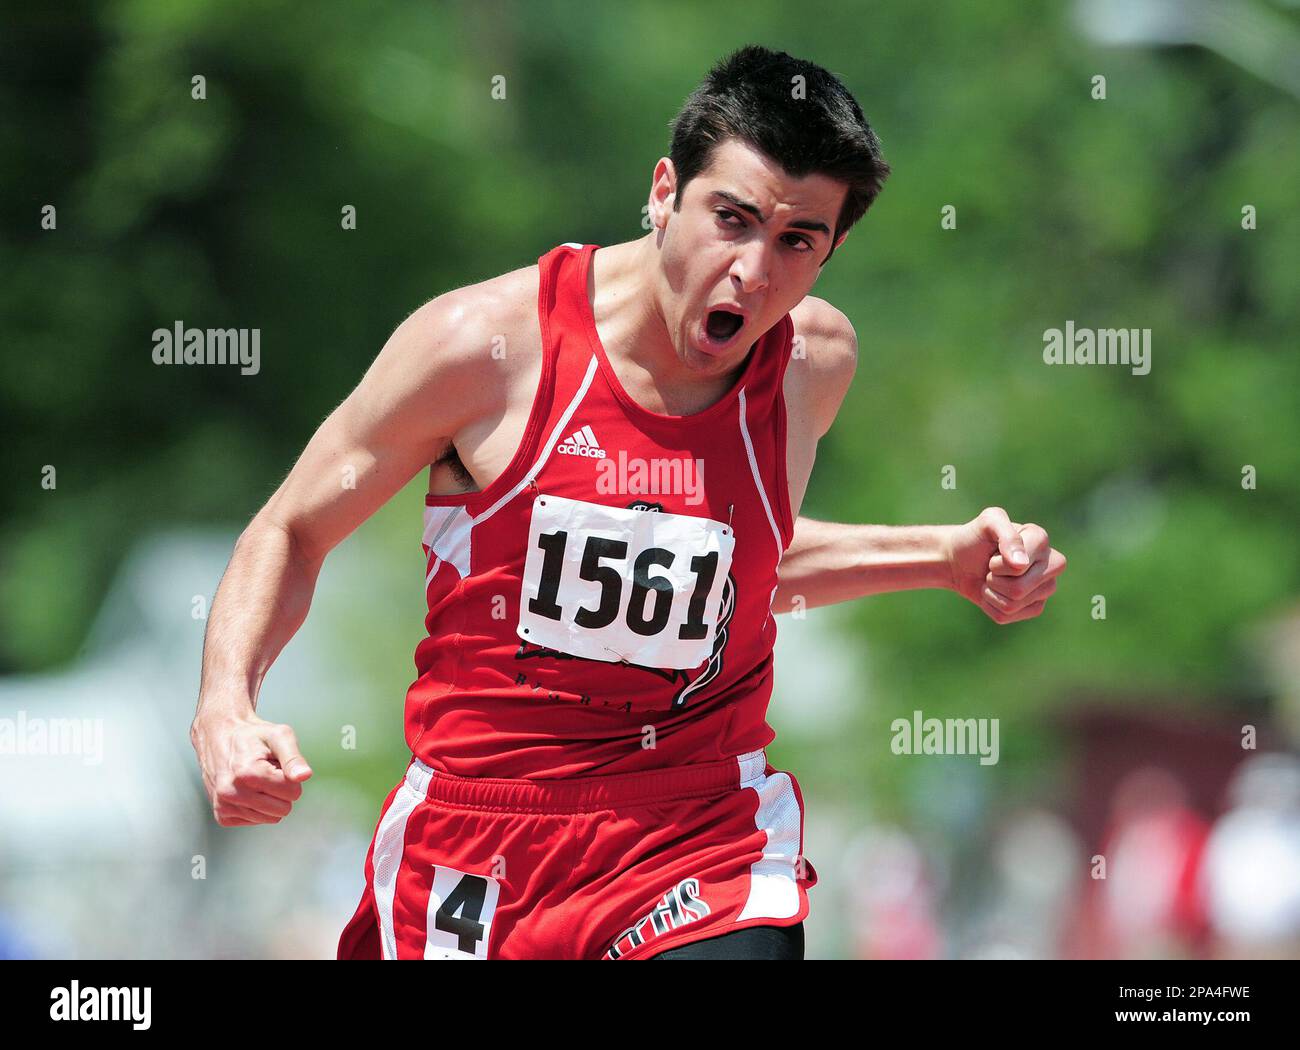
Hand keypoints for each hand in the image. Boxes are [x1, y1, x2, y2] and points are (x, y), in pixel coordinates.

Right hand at [190, 711, 312, 826]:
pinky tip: (246, 788)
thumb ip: (293, 757)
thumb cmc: (254, 736)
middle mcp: (231, 792)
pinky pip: (256, 820)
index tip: (277, 764)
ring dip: (269, 799)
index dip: (290, 777)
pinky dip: (256, 806)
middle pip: (283, 809)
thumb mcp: (279, 735)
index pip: (292, 793)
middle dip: (281, 790)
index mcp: (247, 772)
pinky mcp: (222, 816)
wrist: (218, 737)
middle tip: (267, 771)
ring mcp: (224, 806)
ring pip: (271, 818)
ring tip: (256, 778)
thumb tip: (304, 776)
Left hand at [942, 506, 1066, 623]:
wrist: (960, 559)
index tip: (994, 552)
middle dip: (995, 580)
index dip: (997, 564)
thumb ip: (1006, 534)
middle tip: (991, 567)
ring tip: (993, 578)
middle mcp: (1052, 564)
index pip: (1018, 567)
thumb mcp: (987, 523)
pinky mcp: (1035, 607)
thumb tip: (1021, 564)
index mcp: (1041, 539)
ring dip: (992, 592)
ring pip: (1013, 604)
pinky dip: (990, 605)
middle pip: (1019, 589)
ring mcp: (1046, 588)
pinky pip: (1006, 616)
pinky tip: (994, 592)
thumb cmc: (975, 538)